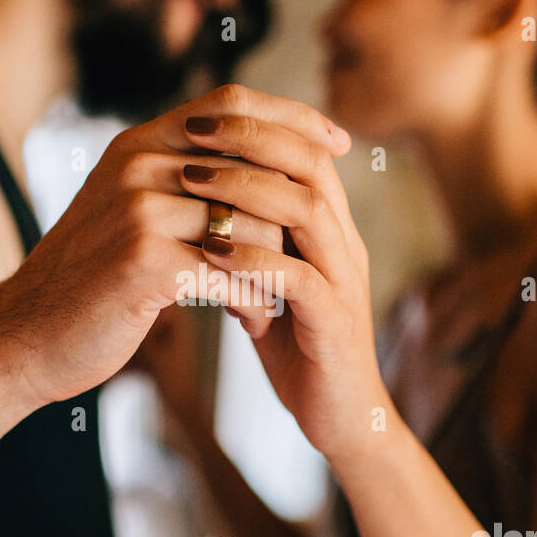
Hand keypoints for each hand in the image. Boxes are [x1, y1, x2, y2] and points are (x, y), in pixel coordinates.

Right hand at [3, 85, 350, 407]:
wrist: (25, 336)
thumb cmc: (89, 281)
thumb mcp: (125, 210)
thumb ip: (175, 179)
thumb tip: (250, 159)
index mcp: (139, 145)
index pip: (232, 103)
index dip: (293, 116)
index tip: (337, 143)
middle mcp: (139, 164)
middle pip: (254, 163)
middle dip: (297, 206)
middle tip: (322, 243)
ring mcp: (140, 209)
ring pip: (251, 221)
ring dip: (276, 266)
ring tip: (281, 298)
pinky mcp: (144, 260)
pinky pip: (231, 272)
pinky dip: (253, 300)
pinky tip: (256, 323)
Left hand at [174, 108, 390, 458]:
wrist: (341, 420)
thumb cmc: (300, 350)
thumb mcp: (268, 284)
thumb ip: (248, 245)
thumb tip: (200, 212)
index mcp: (330, 229)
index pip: (302, 150)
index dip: (254, 125)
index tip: (196, 116)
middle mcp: (345, 244)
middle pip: (309, 164)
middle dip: (249, 139)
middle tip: (191, 131)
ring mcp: (345, 282)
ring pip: (307, 211)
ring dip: (246, 190)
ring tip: (191, 180)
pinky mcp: (335, 325)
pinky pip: (300, 278)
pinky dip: (254, 259)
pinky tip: (210, 251)